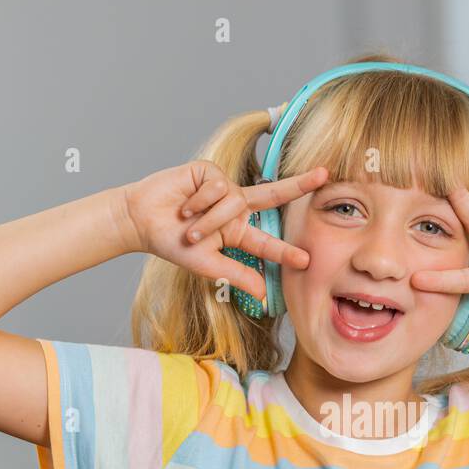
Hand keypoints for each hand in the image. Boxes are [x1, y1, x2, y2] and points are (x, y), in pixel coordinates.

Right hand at [122, 160, 328, 301]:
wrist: (143, 220)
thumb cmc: (172, 244)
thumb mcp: (208, 265)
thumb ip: (238, 275)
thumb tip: (264, 296)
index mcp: (238, 232)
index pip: (268, 242)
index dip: (286, 251)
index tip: (307, 261)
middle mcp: (236, 208)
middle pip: (274, 195)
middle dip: (300, 184)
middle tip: (325, 176)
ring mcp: (224, 188)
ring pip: (232, 200)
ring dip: (207, 219)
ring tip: (188, 224)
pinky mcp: (209, 172)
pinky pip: (216, 187)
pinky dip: (198, 201)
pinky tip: (184, 205)